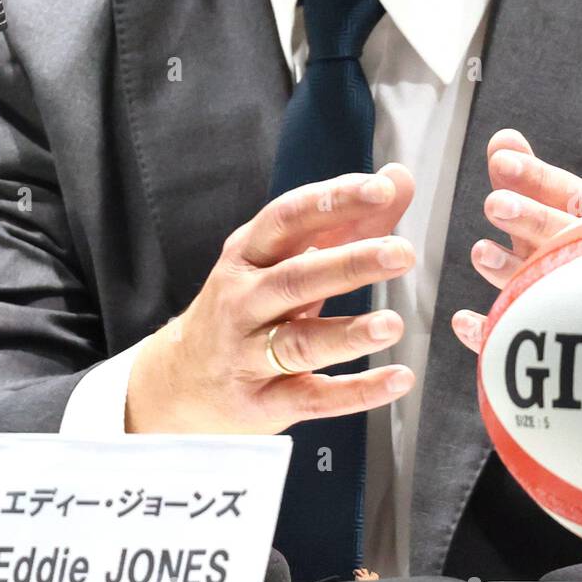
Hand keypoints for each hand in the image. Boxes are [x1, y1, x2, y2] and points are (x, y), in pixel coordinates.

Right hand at [125, 163, 415, 433]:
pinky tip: (398, 379)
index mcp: (248, 254)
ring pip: (298, 343)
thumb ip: (346, 220)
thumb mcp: (282, 257)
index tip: (381, 189)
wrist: (180, 380)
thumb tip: (398, 178)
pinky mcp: (261, 404)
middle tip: (401, 252)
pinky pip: (311, 399)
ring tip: (393, 324)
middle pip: (295, 278)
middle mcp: (243, 300)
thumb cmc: (246, 305)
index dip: (333, 201)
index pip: (288, 218)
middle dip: (349, 263)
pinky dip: (356, 392)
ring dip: (347, 333)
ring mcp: (247, 354)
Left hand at [452, 129, 581, 354]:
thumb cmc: (576, 249)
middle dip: (529, 220)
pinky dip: (491, 333)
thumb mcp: (557, 211)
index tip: (500, 161)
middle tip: (493, 203)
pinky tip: (460, 321)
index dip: (534, 178)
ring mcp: (571, 303)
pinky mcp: (549, 342)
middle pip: (561, 238)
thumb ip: (529, 178)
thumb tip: (502, 137)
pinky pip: (520, 337)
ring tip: (479, 252)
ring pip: (542, 285)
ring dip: (510, 270)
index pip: (568, 195)